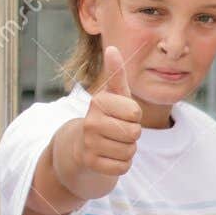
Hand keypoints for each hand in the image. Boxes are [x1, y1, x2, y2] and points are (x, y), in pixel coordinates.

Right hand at [77, 46, 142, 177]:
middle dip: (132, 134)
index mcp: (98, 102)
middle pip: (134, 133)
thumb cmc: (105, 117)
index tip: (121, 115)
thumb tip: (112, 47)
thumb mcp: (112, 96)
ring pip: (129, 150)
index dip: (134, 116)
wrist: (79, 147)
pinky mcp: (90, 164)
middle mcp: (90, 122)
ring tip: (112, 143)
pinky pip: (122, 166)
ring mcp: (88, 144)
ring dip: (126, 150)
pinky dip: (120, 164)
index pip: (136, 113)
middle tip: (117, 131)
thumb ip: (116, 74)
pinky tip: (107, 157)